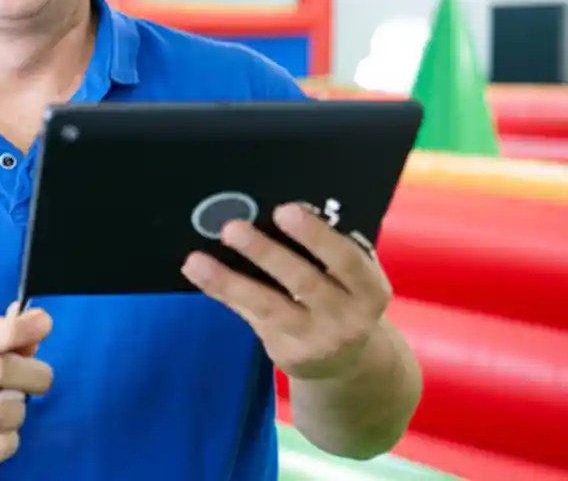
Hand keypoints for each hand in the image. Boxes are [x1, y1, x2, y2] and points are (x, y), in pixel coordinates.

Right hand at [0, 307, 53, 479]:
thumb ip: (13, 342)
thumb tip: (40, 319)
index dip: (17, 327)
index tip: (45, 323)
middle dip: (31, 375)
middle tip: (38, 382)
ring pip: (1, 411)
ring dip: (18, 413)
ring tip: (9, 413)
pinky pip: (1, 444)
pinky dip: (9, 441)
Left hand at [181, 202, 391, 381]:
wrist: (347, 362)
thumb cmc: (341, 297)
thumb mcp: (349, 279)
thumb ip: (323, 251)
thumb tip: (267, 205)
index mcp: (369, 288)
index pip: (347, 259)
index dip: (317, 235)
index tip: (285, 210)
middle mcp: (348, 318)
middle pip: (304, 282)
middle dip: (266, 253)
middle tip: (232, 227)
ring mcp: (317, 339)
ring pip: (269, 305)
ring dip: (231, 280)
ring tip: (198, 260)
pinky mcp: (289, 354)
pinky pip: (251, 317)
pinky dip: (224, 292)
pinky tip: (198, 273)